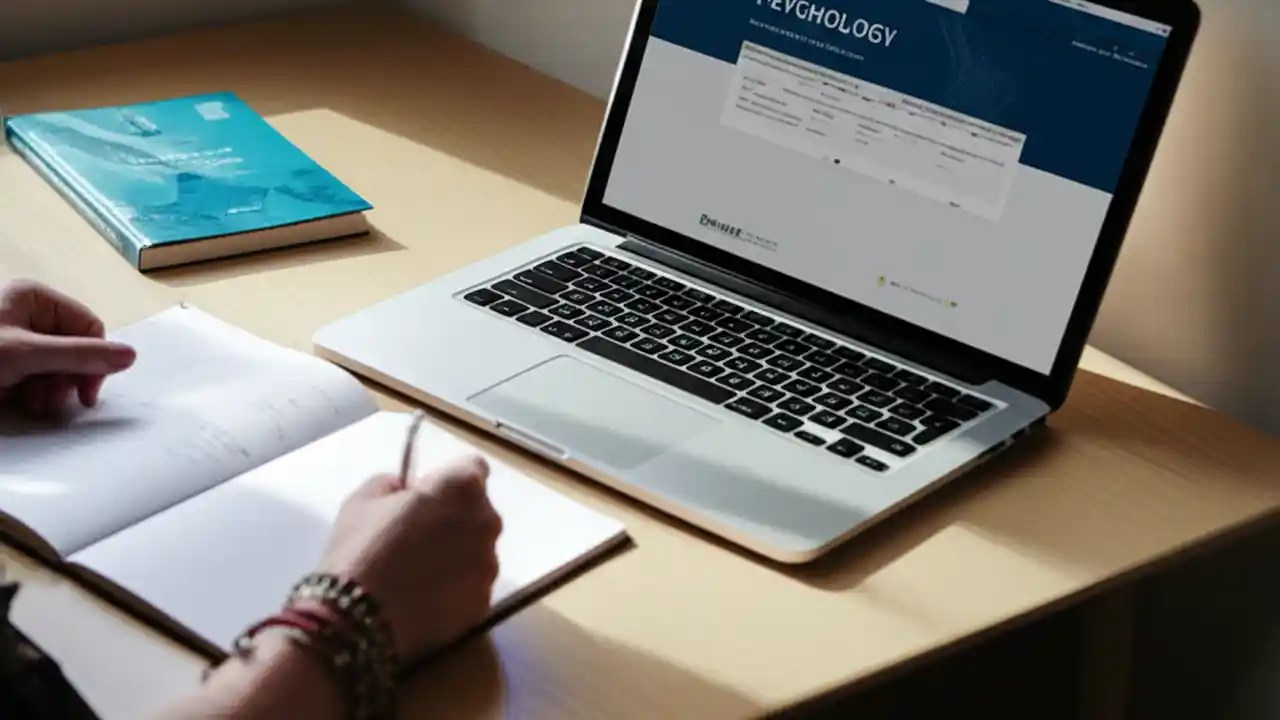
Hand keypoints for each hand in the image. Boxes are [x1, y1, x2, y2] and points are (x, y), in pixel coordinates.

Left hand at [0, 279, 136, 415]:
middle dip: (68, 379)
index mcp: (37, 299)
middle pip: (76, 350)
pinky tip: (25, 402)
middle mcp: (32, 316)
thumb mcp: (25, 353)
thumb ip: (77, 355)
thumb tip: (130, 356)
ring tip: (35, 403)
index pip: (89, 327)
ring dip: (53, 391)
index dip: (93, 360)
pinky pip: (42, 379)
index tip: (85, 391)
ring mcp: (22, 341)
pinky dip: (38, 394)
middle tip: (53, 399)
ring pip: (61, 368)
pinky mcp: (12, 365)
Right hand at [319, 455, 502, 659]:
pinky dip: (455, 589)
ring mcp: (488, 567)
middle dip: (454, 518)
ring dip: (457, 555)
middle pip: (477, 512)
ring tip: (417, 575)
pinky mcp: (483, 605)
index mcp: (462, 488)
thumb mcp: (364, 499)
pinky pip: (472, 588)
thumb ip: (393, 484)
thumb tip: (406, 490)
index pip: (472, 468)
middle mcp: (487, 523)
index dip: (447, 480)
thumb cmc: (360, 548)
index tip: (424, 496)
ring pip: (477, 552)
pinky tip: (424, 600)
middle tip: (415, 536)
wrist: (358, 620)